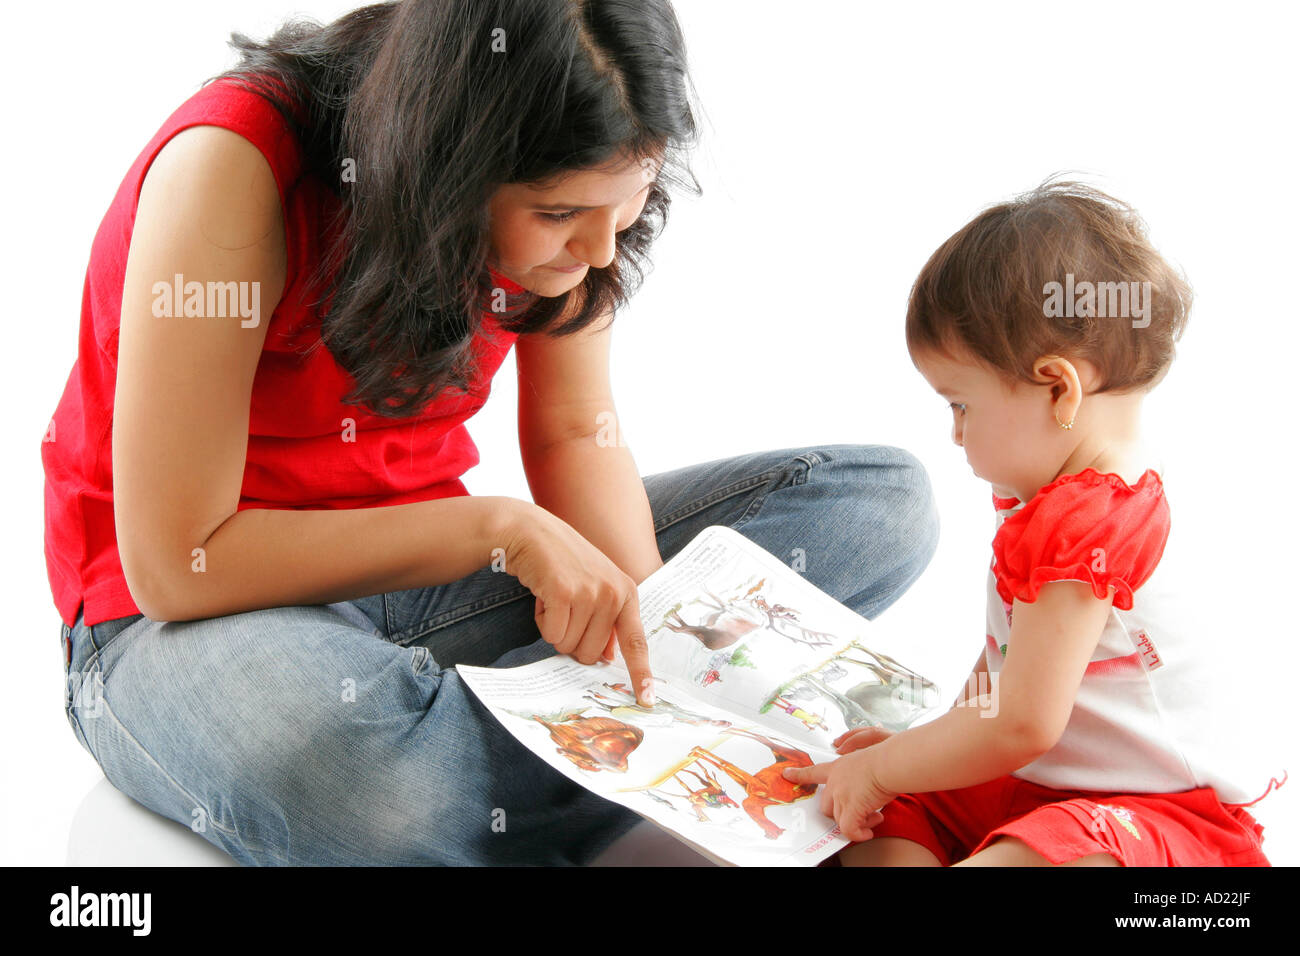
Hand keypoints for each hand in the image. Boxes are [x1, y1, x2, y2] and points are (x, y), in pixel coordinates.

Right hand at [500, 502, 655, 704]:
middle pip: (590, 654)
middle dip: (570, 640)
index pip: (636, 642)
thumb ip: (606, 621)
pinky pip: (550, 633)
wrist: (533, 532)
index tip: (647, 700)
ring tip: (555, 598)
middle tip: (564, 611)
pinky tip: (543, 595)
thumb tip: (607, 658)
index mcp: (627, 593)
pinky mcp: (564, 592)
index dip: (640, 673)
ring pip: (567, 646)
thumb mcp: (596, 587)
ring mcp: (590, 592)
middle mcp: (614, 593)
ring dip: (553, 628)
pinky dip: (541, 620)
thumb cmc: (564, 564)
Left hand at [782, 732, 897, 841]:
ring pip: (839, 819)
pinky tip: (868, 833)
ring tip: (874, 818)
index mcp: (838, 767)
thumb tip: (865, 790)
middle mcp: (835, 782)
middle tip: (861, 813)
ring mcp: (841, 795)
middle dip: (841, 813)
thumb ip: (859, 774)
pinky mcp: (850, 808)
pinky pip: (848, 830)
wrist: (889, 763)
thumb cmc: (884, 760)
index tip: (787, 774)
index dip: (799, 775)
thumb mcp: (864, 760)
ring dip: (857, 823)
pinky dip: (858, 834)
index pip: (813, 772)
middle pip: (826, 806)